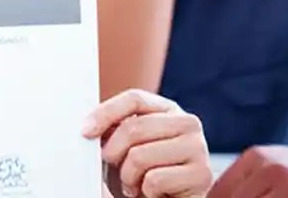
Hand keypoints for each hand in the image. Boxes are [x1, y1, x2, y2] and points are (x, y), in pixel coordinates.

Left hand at [85, 89, 212, 197]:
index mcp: (168, 109)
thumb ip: (114, 129)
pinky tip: (154, 192)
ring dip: (128, 177)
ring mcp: (198, 148)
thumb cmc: (145, 173)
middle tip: (115, 167)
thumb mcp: (126, 146)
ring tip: (136, 182)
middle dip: (114, 153)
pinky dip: (146, 191)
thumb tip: (87, 127)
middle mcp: (187, 123)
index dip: (106, 112)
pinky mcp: (201, 175)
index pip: (134, 99)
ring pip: (140, 156)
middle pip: (134, 128)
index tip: (85, 131)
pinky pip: (155, 180)